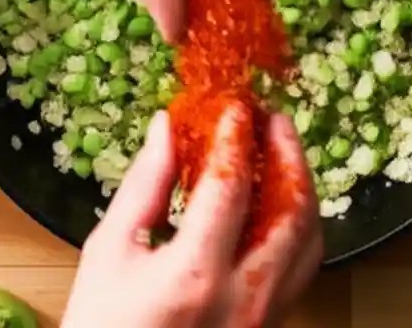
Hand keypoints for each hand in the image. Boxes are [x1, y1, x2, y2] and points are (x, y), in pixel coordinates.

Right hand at [60, 110, 322, 327]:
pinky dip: (300, 227)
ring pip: (309, 242)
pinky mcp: (270, 326)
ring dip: (302, 190)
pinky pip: (302, 269)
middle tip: (275, 120)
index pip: (230, 187)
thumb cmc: (102, 325)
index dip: (236, 137)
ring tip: (284, 154)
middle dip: (289, 156)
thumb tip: (168, 127)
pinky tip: (282, 204)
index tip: (235, 105)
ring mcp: (263, 317)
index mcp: (194, 274)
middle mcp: (242, 298)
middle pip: (291, 212)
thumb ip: (145, 185)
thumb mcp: (109, 250)